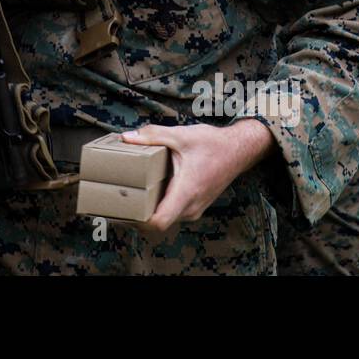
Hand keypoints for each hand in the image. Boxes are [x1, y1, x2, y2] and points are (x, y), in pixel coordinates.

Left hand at [119, 120, 274, 233]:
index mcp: (186, 192)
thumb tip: (126, 137)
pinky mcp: (194, 205)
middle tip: (120, 198)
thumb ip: (152, 136)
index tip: (123, 209)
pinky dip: (159, 204)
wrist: (239, 149)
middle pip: (157, 223)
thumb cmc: (213, 144)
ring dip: (148, 209)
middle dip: (137, 214)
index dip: (138, 221)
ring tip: (131, 192)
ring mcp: (194, 209)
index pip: (159, 222)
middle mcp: (191, 207)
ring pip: (165, 218)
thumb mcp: (181, 135)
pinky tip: (149, 188)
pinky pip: (172, 212)